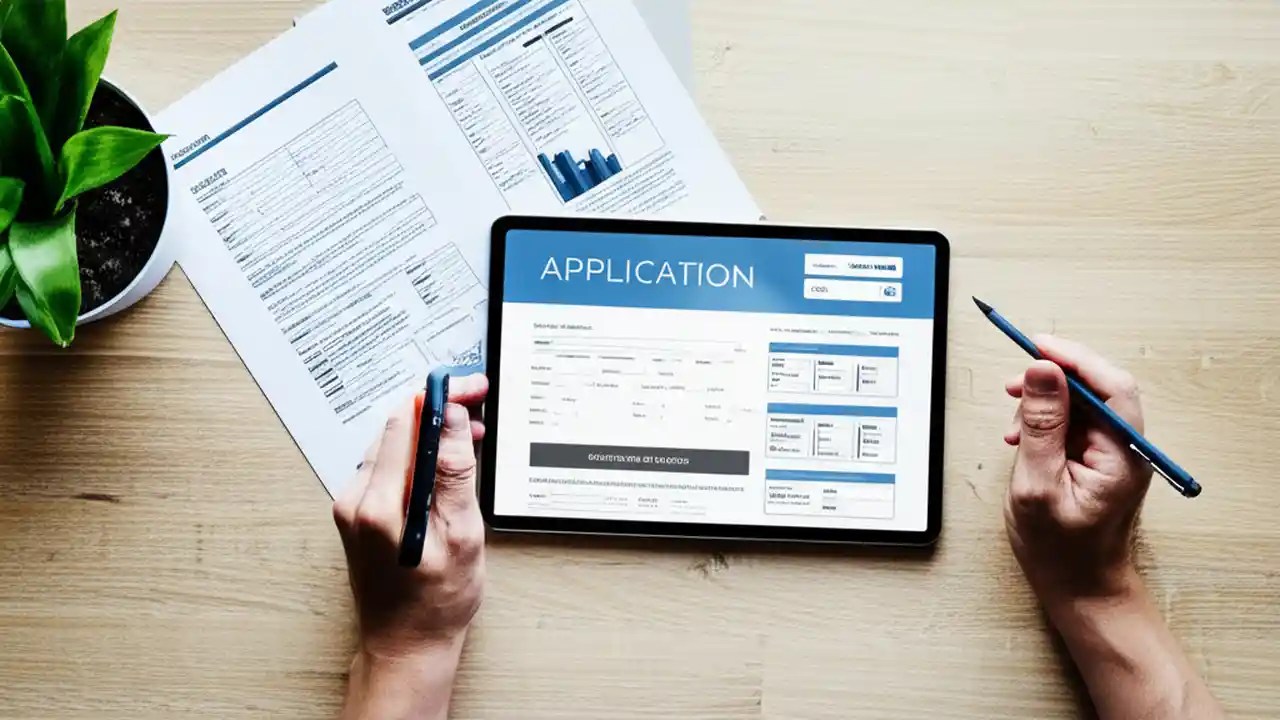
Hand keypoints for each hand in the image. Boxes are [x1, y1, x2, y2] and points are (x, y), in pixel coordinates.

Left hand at [333, 374, 488, 719]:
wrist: (406, 645)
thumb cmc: (435, 603)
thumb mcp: (461, 535)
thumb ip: (455, 472)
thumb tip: (451, 420)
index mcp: (377, 505)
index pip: (405, 423)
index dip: (440, 396)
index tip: (469, 385)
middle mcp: (355, 501)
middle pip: (398, 430)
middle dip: (440, 411)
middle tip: (478, 404)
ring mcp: (352, 507)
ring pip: (395, 446)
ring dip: (432, 434)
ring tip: (470, 436)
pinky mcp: (359, 512)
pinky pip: (390, 467)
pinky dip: (420, 456)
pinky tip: (447, 464)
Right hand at [1002, 336, 1151, 611]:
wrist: (1081, 590)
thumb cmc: (1062, 551)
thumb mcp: (1038, 484)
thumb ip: (1040, 425)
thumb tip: (1041, 372)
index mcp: (1123, 455)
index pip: (1109, 386)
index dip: (1073, 358)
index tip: (1036, 345)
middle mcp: (1126, 449)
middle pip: (1097, 388)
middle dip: (1054, 378)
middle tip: (1015, 382)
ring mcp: (1114, 454)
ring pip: (1083, 403)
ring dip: (1045, 402)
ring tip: (1014, 420)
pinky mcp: (1098, 459)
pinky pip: (1075, 423)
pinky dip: (1046, 422)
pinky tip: (1022, 437)